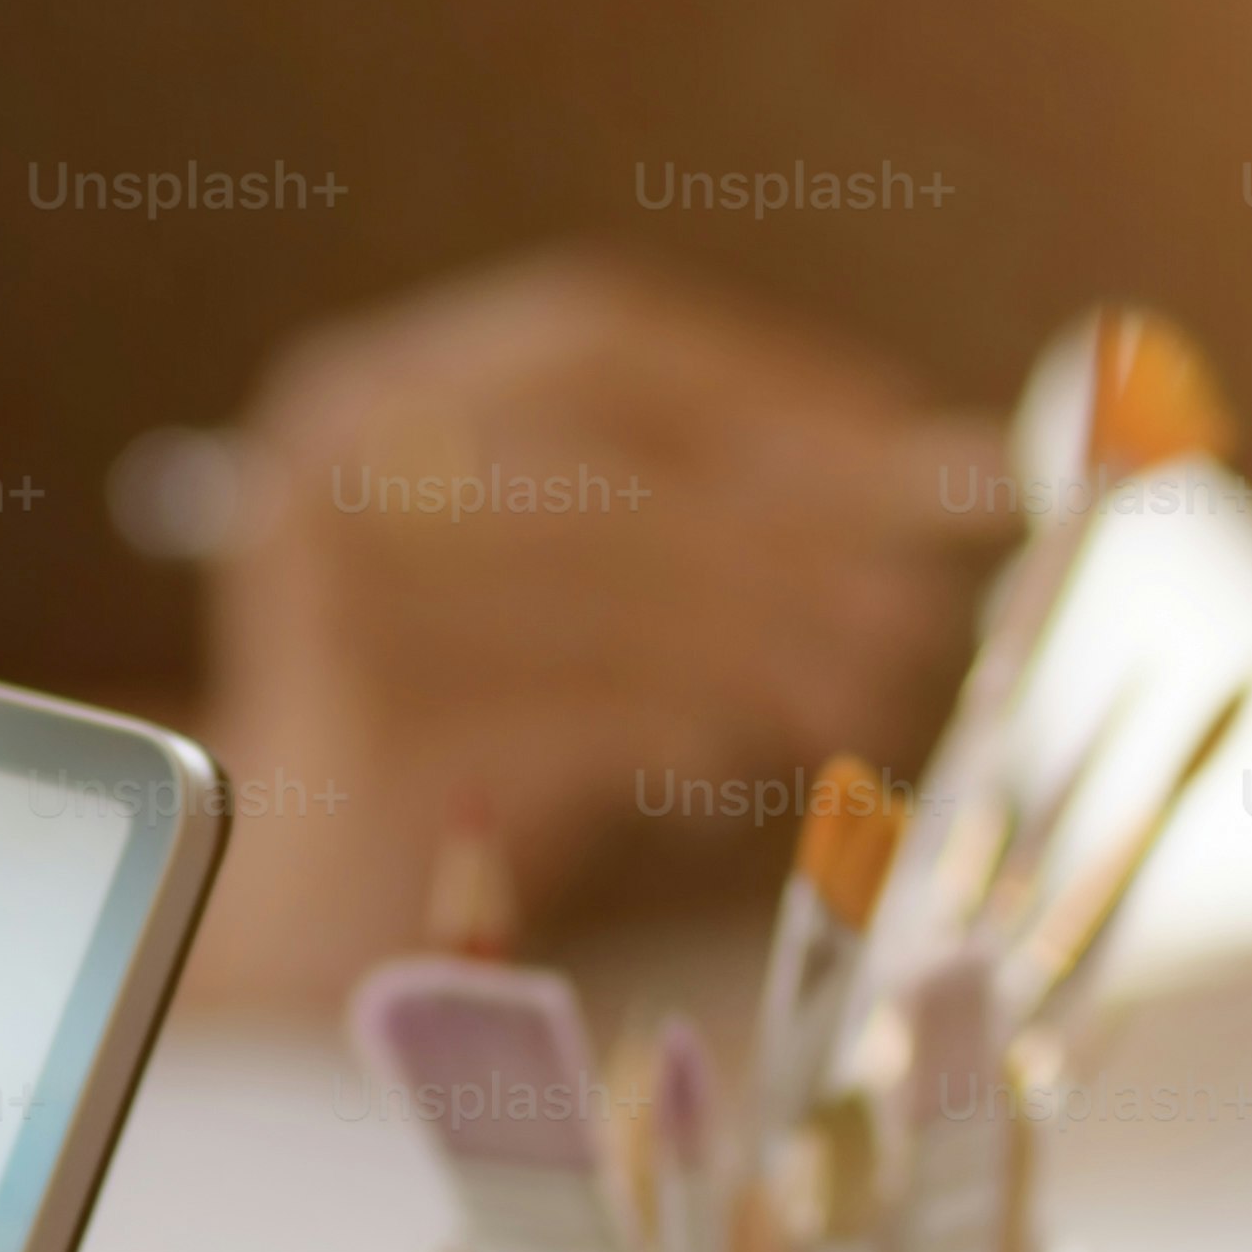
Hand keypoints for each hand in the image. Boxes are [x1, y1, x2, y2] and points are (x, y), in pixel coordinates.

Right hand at [187, 248, 1007, 1010]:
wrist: (299, 916)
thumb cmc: (470, 734)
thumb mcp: (585, 590)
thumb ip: (723, 508)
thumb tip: (953, 468)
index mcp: (362, 388)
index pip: (589, 335)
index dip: (763, 382)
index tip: (903, 447)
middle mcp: (319, 461)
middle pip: (606, 456)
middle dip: (788, 525)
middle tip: (920, 596)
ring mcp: (321, 588)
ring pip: (604, 582)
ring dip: (763, 634)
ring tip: (872, 683)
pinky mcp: (353, 723)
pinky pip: (574, 705)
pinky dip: (685, 723)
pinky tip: (756, 750)